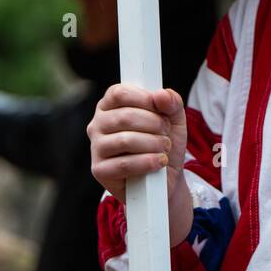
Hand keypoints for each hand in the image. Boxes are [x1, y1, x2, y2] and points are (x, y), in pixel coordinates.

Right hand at [88, 83, 186, 206]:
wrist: (166, 177)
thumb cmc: (164, 142)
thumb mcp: (174, 118)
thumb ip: (171, 101)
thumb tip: (161, 95)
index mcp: (110, 105)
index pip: (119, 93)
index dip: (143, 98)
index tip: (160, 108)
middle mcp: (98, 124)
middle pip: (124, 116)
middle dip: (154, 124)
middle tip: (166, 132)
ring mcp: (96, 147)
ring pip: (125, 140)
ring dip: (153, 144)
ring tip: (164, 148)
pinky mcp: (99, 170)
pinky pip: (124, 164)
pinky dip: (147, 162)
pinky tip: (159, 162)